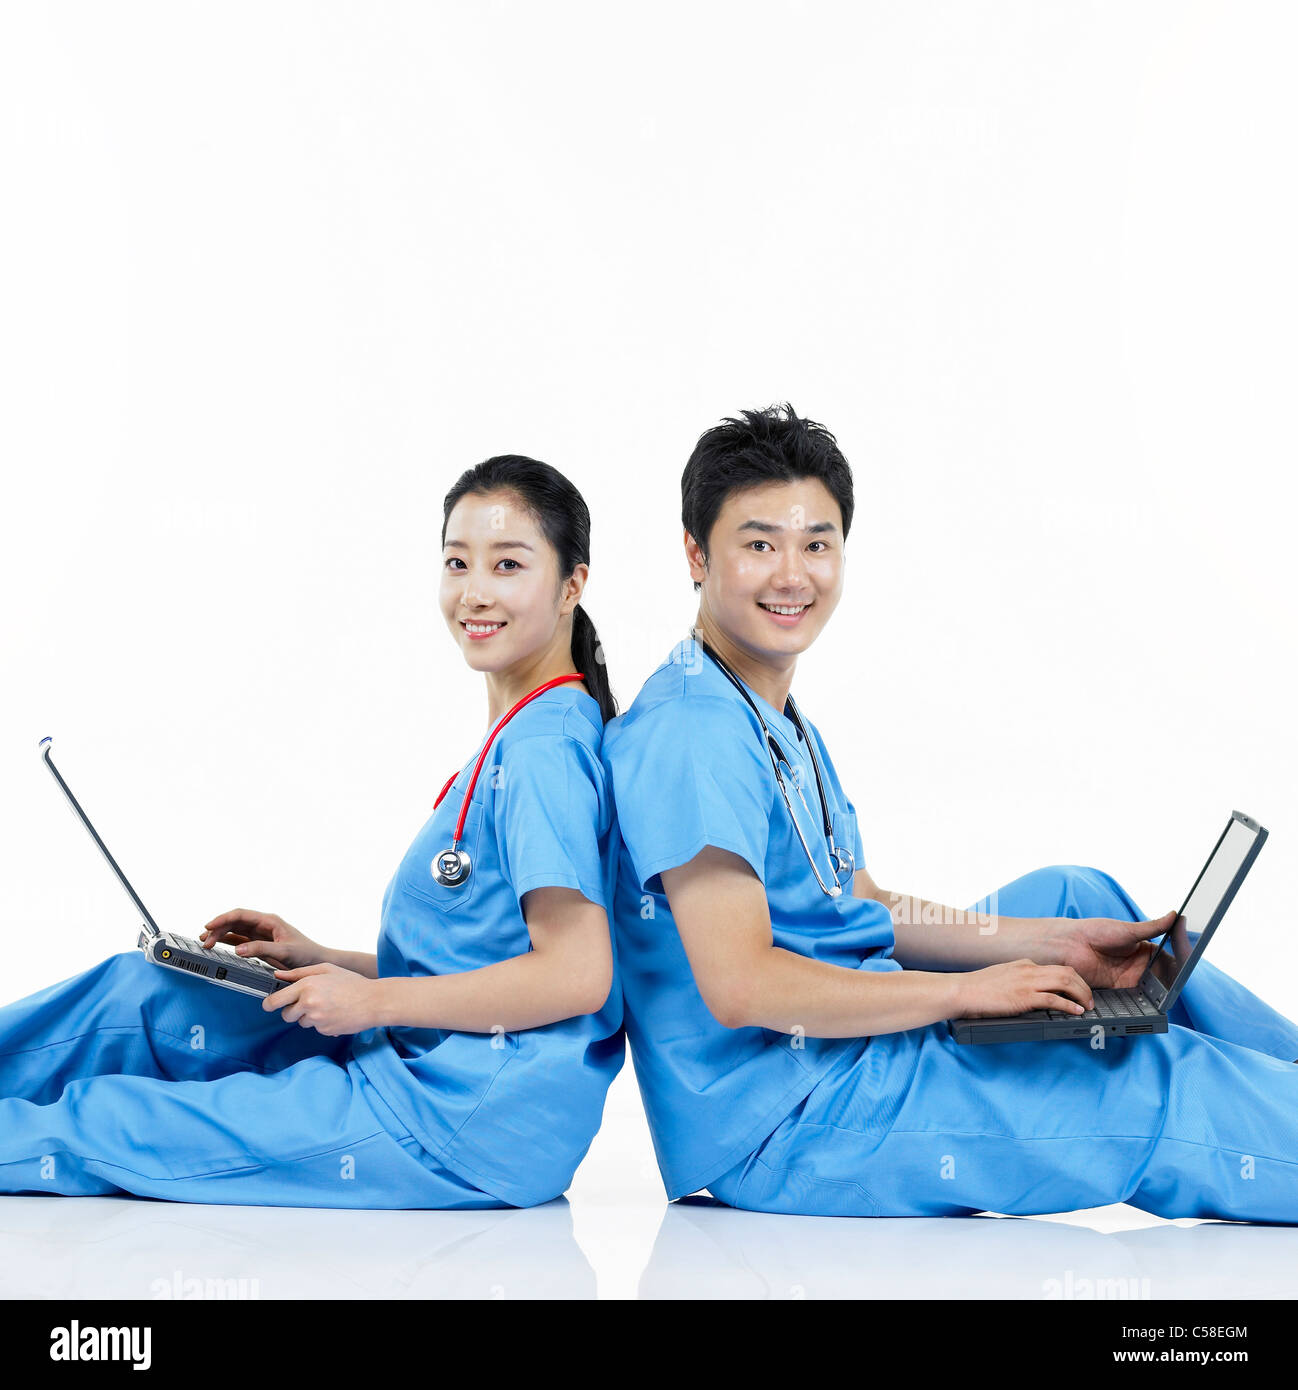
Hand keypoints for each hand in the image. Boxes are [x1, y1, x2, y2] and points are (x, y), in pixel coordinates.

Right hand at [199, 908, 323, 970]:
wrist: (316, 961)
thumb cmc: (305, 954)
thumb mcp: (284, 952)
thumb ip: (261, 950)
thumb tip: (238, 949)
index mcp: (269, 921)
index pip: (241, 915)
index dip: (223, 919)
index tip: (209, 926)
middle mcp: (263, 925)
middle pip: (234, 922)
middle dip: (218, 929)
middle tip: (205, 941)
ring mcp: (260, 934)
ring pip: (235, 930)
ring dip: (220, 935)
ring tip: (206, 943)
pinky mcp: (259, 945)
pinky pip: (239, 940)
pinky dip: (227, 942)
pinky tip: (217, 946)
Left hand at [263, 963, 379, 1035]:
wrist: (374, 1001)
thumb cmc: (352, 982)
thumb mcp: (327, 969)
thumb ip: (299, 972)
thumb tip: (278, 975)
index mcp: (307, 986)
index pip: (276, 1000)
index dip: (269, 1003)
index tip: (269, 1004)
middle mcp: (309, 1003)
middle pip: (286, 1014)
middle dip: (292, 1011)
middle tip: (307, 1003)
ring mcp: (317, 1019)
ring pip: (301, 1022)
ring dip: (309, 1016)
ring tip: (328, 1005)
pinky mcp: (324, 1030)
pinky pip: (316, 1028)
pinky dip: (322, 1022)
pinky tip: (335, 1013)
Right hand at [955, 958, 1094, 1018]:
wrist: (962, 991)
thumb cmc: (977, 988)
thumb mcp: (1002, 977)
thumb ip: (1019, 981)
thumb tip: (1032, 993)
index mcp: (1024, 964)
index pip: (1058, 968)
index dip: (1074, 980)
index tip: (1081, 991)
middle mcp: (1029, 969)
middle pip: (1067, 973)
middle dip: (1084, 986)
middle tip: (1090, 1000)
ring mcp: (1027, 982)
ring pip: (1066, 982)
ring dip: (1082, 995)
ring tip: (1088, 1006)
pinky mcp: (1024, 997)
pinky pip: (1054, 999)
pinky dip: (1070, 1006)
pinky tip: (1076, 1012)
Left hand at [1051, 910, 1177, 989]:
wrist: (1070, 944)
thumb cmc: (1096, 931)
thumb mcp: (1128, 929)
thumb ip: (1153, 927)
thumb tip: (1175, 914)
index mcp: (1144, 949)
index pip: (1168, 959)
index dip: (1177, 963)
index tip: (1186, 965)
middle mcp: (1139, 965)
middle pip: (1162, 977)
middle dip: (1170, 980)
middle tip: (1177, 982)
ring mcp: (1129, 978)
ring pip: (1151, 990)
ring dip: (1158, 992)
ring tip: (1164, 992)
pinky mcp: (1118, 990)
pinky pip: (1135, 998)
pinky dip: (1142, 1000)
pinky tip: (1148, 1000)